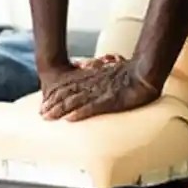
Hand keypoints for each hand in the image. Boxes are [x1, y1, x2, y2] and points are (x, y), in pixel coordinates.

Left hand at [38, 58, 158, 120]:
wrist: (144, 74)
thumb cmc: (131, 72)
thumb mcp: (110, 70)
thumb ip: (99, 72)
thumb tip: (90, 68)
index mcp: (92, 78)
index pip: (69, 86)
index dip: (56, 94)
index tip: (46, 102)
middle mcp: (92, 85)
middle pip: (67, 94)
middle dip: (53, 105)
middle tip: (42, 114)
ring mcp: (99, 93)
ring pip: (75, 101)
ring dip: (61, 110)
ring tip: (49, 118)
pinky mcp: (109, 101)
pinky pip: (91, 108)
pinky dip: (79, 113)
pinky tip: (70, 119)